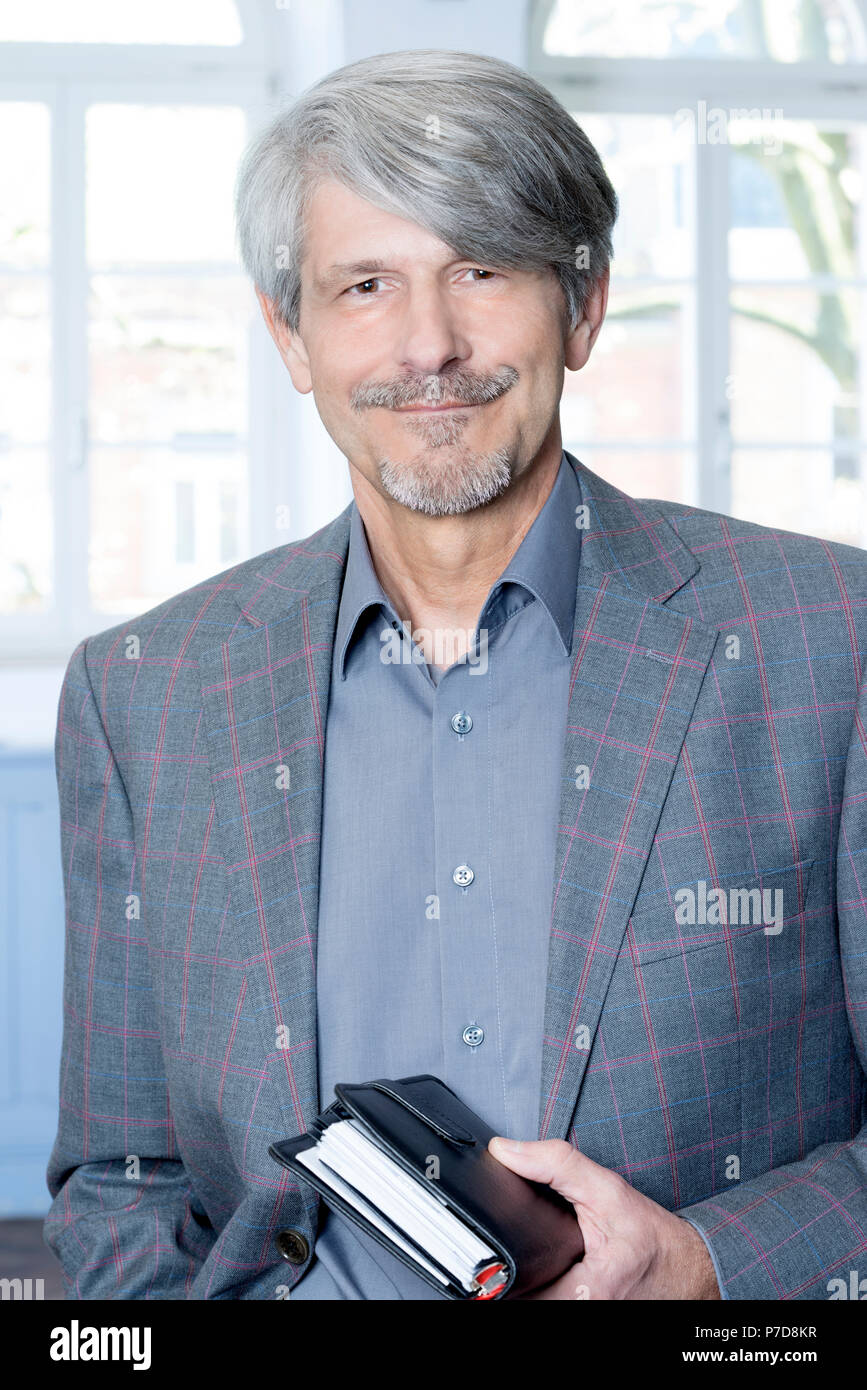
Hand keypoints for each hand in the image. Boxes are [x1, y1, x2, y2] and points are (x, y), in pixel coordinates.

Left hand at [487, 1136, 720, 1299]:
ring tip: (527, 1253)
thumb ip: (556, 1166)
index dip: (499, 1264)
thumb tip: (506, 1151)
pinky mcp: (581, 1314)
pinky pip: (545, 1302)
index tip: (486, 1245)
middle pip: (520, 1296)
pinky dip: (538, 1285)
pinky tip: (542, 1265)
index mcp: (587, 1292)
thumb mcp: (609, 1191)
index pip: (517, 1288)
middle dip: (510, 1269)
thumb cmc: (654, 1239)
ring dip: (522, 1280)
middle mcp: (580, 1312)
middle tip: (512, 1244)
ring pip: (530, 1300)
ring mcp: (581, 1316)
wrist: (690, 1270)